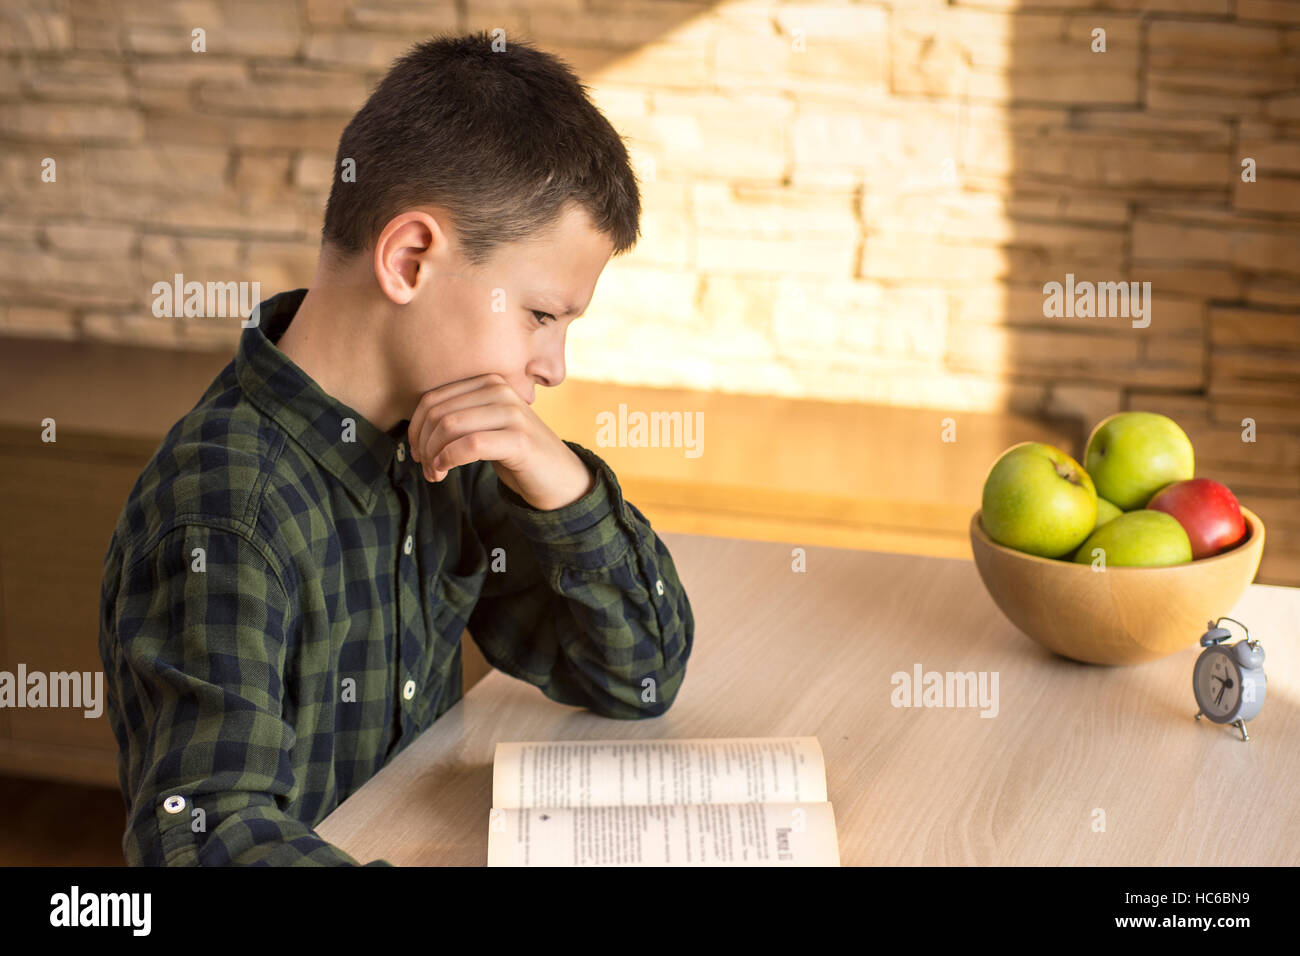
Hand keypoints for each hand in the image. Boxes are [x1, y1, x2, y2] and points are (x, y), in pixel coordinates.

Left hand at [407, 373, 594, 510]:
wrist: (558, 476)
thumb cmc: (515, 452)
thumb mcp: (485, 426)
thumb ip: (458, 417)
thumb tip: (415, 428)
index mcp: (489, 382)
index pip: (433, 398)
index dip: (416, 428)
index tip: (417, 452)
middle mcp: (501, 391)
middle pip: (438, 413)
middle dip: (422, 443)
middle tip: (425, 467)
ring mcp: (512, 414)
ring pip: (450, 426)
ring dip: (433, 454)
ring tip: (435, 473)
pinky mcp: (519, 440)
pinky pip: (469, 445)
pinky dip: (448, 460)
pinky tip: (444, 471)